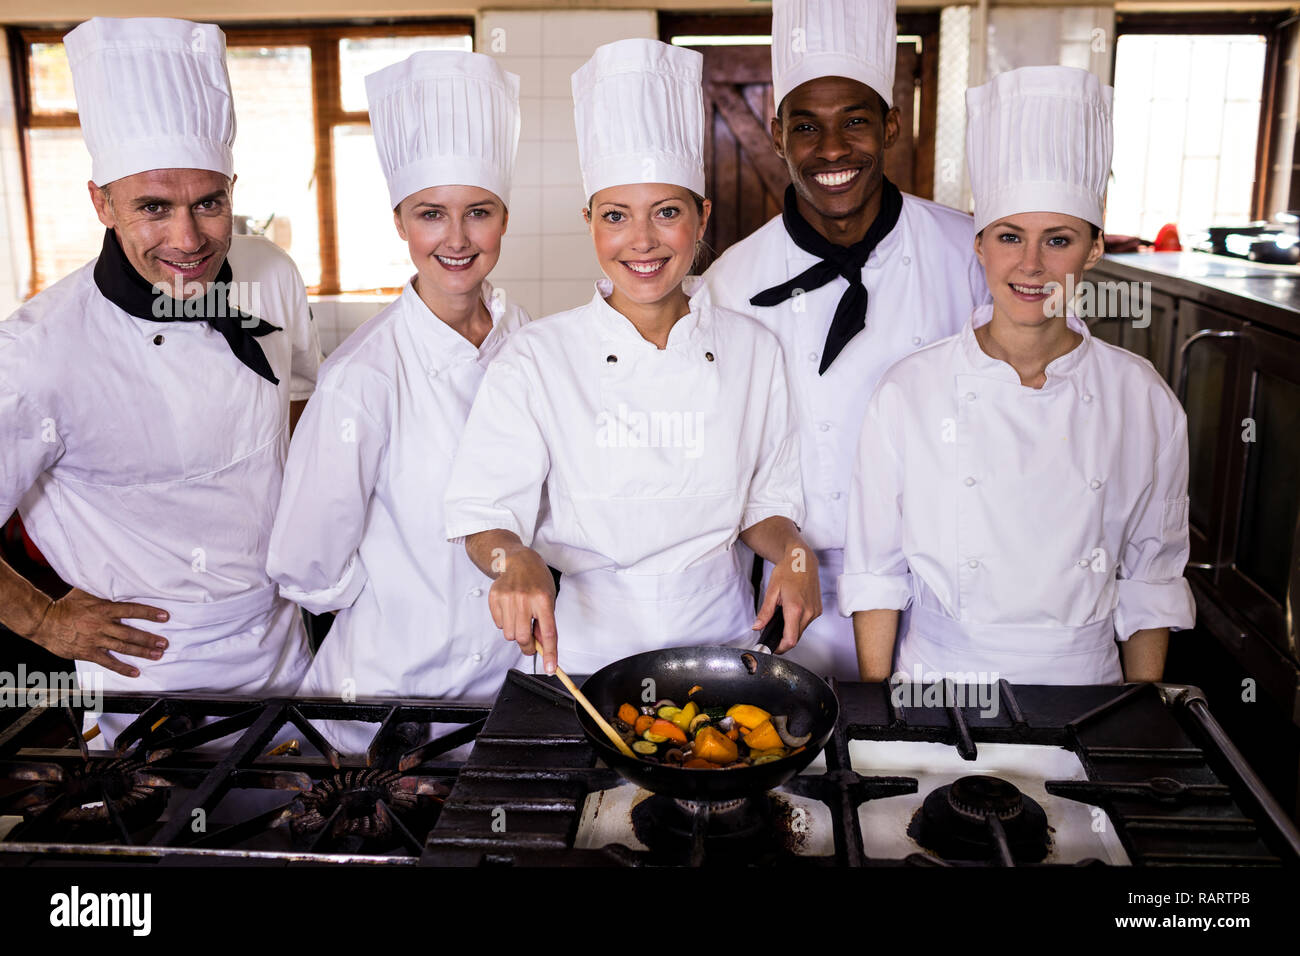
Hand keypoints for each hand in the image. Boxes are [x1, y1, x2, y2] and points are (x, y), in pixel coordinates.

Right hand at [32, 588, 168, 677]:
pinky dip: (122, 668)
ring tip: (158, 655)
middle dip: (149, 639)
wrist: (43, 621)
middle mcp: (102, 625)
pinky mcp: (88, 652)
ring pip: (123, 647)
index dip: (149, 613)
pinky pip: (108, 661)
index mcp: (103, 609)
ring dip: (142, 652)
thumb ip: (102, 589)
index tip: (165, 616)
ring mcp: (96, 640)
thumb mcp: (85, 591)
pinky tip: (135, 672)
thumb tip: (116, 576)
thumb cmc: (65, 605)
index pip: (132, 610)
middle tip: (164, 643)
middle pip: (131, 633)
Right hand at [487, 548, 558, 674]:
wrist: (517, 560)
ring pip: (509, 634)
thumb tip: (542, 647)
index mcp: (543, 599)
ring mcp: (507, 598)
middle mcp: (524, 599)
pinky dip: (505, 623)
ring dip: (516, 632)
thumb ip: (545, 623)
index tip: (551, 669)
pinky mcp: (494, 598)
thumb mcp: (549, 599)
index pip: (547, 633)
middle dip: (528, 645)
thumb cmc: (536, 580)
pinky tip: (510, 609)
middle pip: (522, 638)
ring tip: (520, 617)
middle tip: (531, 643)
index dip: (550, 653)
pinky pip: (499, 625)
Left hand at [753, 545, 820, 652]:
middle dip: (783, 640)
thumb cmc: (788, 571)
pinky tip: (791, 614)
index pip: (790, 639)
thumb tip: (757, 626)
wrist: (802, 560)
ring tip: (781, 619)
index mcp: (795, 608)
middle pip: (796, 638)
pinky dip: (797, 623)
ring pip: (801, 631)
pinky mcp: (818, 610)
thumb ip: (765, 612)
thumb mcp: (772, 591)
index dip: (780, 648)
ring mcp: (815, 611)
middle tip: (772, 635)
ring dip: (791, 631)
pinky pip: (806, 623)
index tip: (772, 648)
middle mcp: (809, 612)